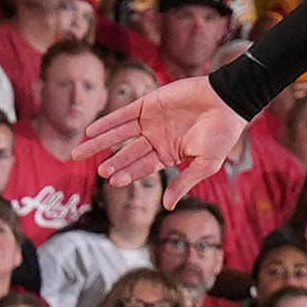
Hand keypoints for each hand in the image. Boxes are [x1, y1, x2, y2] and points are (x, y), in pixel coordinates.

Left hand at [80, 74, 246, 203]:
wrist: (228, 100)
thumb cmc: (223, 134)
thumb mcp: (206, 164)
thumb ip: (184, 182)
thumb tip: (168, 206)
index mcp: (169, 155)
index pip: (142, 167)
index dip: (126, 173)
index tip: (111, 181)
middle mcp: (156, 139)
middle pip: (127, 153)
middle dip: (110, 162)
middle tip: (96, 170)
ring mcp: (150, 121)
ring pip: (119, 134)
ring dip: (100, 143)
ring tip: (79, 152)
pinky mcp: (148, 103)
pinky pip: (122, 114)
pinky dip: (107, 122)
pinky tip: (91, 131)